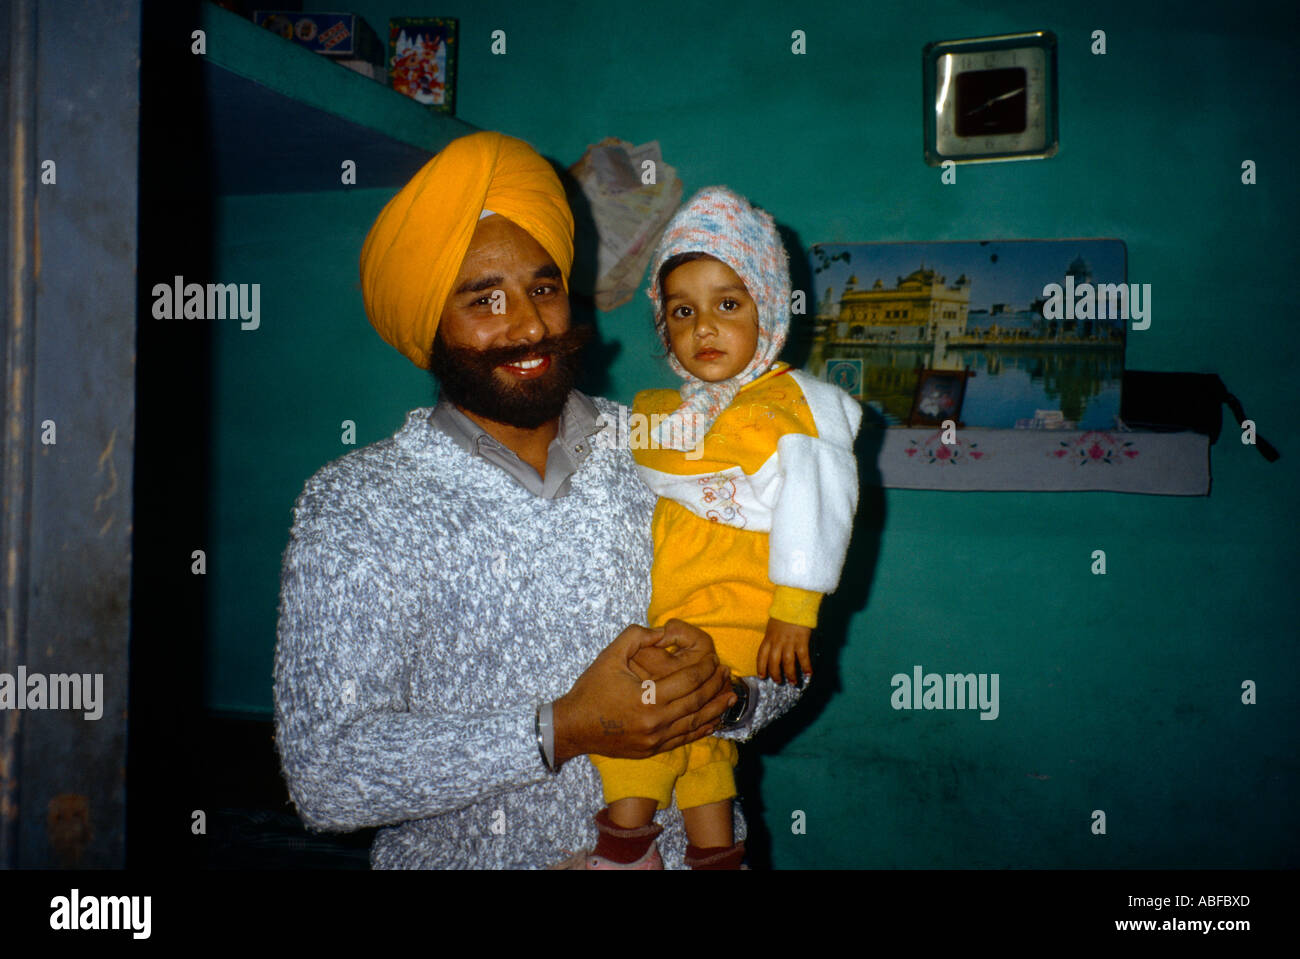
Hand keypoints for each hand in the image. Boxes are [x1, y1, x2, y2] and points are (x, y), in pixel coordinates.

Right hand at [552, 620, 733, 765]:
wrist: (572, 727)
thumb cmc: (591, 689)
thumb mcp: (610, 655)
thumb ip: (636, 636)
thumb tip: (662, 631)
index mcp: (647, 698)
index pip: (689, 681)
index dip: (706, 668)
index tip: (714, 659)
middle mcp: (655, 722)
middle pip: (697, 702)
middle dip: (715, 685)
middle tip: (726, 672)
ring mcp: (655, 740)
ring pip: (695, 723)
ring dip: (716, 708)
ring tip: (730, 695)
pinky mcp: (653, 750)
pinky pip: (684, 739)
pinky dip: (702, 729)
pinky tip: (713, 720)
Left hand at [756, 617, 811, 685]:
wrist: (794, 602)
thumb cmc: (784, 612)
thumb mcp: (773, 625)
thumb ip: (773, 637)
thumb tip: (775, 649)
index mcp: (768, 637)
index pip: (761, 656)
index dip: (761, 667)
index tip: (762, 676)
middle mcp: (777, 642)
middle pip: (773, 663)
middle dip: (776, 675)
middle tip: (779, 682)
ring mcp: (789, 642)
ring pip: (787, 663)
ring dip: (790, 674)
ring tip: (794, 682)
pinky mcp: (801, 640)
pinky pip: (803, 657)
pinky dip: (806, 666)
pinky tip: (808, 673)